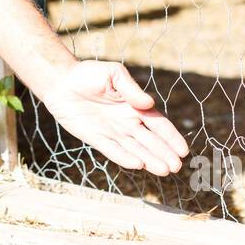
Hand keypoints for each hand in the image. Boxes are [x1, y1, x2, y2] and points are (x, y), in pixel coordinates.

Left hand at [40, 61, 188, 175]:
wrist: (60, 81)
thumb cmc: (89, 74)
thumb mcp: (114, 75)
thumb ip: (131, 89)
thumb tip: (149, 104)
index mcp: (134, 106)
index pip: (158, 124)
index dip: (171, 137)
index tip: (183, 150)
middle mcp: (126, 122)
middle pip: (150, 141)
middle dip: (164, 153)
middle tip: (177, 167)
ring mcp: (112, 132)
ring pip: (135, 149)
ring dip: (149, 160)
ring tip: (164, 171)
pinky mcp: (96, 138)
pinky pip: (113, 150)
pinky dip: (124, 158)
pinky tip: (138, 165)